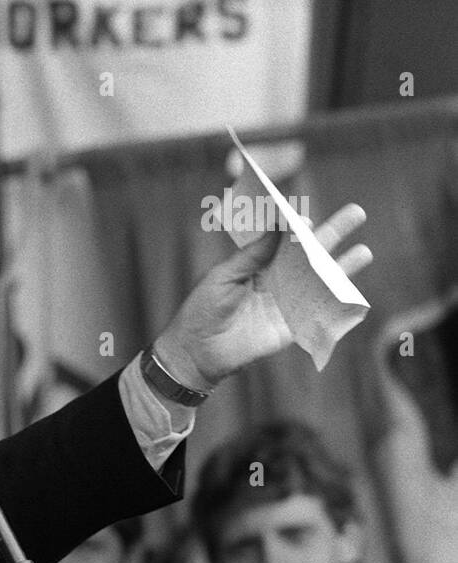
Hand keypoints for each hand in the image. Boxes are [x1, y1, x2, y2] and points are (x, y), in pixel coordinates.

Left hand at [154, 203, 372, 388]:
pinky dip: (336, 303)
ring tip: (365, 251)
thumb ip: (252, 255)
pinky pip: (318, 312)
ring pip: (320, 281)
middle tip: (356, 213)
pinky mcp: (292, 326)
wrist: (198, 350)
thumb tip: (278, 227)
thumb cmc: (203, 309)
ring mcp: (287, 302)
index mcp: (259, 264)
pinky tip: (353, 290)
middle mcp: (277, 279)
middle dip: (333, 235)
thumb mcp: (223, 276)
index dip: (298, 228)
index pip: (285, 240)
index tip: (306, 218)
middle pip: (310, 254)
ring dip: (343, 267)